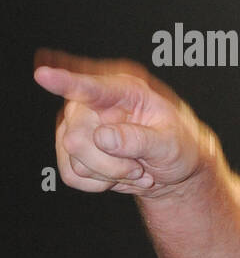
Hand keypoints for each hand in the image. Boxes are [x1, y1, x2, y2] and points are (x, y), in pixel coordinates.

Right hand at [34, 48, 207, 196]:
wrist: (170, 170)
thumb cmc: (177, 147)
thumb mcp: (172, 144)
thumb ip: (141, 139)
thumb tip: (102, 137)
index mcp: (124, 91)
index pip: (93, 88)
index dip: (66, 82)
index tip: (43, 74)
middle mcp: (93, 104)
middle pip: (78, 139)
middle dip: (112, 164)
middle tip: (141, 167)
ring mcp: (76, 126)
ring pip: (75, 161)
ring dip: (109, 175)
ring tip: (135, 169)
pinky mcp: (69, 150)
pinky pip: (71, 175)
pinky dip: (98, 183)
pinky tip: (118, 176)